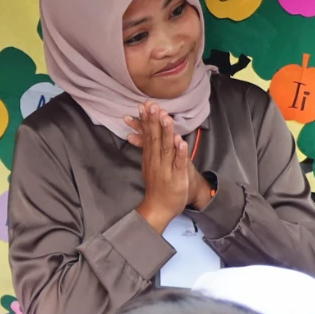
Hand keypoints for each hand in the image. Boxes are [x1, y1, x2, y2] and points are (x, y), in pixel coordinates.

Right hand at [132, 104, 197, 231]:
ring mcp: (166, 169)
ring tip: (165, 117)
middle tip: (152, 105)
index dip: (147, 119)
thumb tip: (134, 134)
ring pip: (166, 148)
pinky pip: (179, 163)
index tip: (145, 104)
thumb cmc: (156, 186)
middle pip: (155, 138)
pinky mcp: (177, 178)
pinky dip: (180, 152)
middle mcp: (156, 161)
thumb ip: (144, 148)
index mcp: (150, 157)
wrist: (158, 209)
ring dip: (166, 132)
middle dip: (154, 121)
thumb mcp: (148, 165)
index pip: (147, 135)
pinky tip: (181, 141)